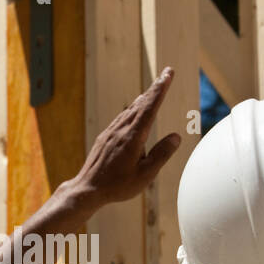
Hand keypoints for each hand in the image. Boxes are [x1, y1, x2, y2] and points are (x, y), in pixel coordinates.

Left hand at [70, 66, 180, 210]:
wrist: (87, 189)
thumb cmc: (118, 185)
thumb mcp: (145, 174)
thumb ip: (161, 154)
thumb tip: (176, 137)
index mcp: (133, 136)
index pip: (150, 107)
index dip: (160, 89)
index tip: (168, 74)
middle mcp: (121, 130)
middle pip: (141, 104)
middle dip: (155, 88)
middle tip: (166, 74)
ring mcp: (111, 132)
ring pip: (130, 110)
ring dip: (143, 98)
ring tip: (152, 89)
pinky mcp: (104, 138)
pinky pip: (121, 118)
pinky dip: (131, 110)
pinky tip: (133, 111)